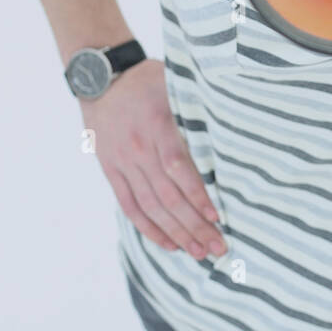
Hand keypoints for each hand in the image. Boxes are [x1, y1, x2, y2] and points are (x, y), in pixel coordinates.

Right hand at [80, 57, 226, 259]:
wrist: (99, 77)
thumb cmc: (147, 80)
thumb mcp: (174, 85)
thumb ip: (196, 109)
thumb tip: (232, 130)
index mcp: (157, 124)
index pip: (179, 167)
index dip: (197, 195)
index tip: (217, 217)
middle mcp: (138, 148)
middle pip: (167, 195)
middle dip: (194, 225)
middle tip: (218, 248)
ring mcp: (122, 162)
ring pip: (150, 206)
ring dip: (175, 233)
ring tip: (198, 253)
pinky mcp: (110, 170)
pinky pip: (130, 205)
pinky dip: (149, 228)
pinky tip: (169, 243)